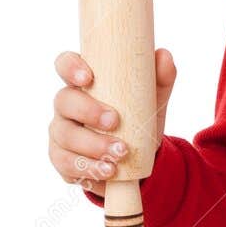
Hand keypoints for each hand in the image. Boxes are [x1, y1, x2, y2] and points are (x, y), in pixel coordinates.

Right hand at [49, 48, 176, 190]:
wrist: (139, 159)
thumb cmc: (138, 118)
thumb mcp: (152, 99)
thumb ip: (159, 78)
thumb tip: (164, 56)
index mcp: (84, 83)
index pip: (65, 64)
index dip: (71, 67)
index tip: (88, 77)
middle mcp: (67, 105)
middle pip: (63, 101)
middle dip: (88, 111)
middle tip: (114, 121)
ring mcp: (61, 132)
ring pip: (65, 136)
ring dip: (93, 145)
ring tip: (120, 154)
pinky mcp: (62, 159)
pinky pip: (66, 163)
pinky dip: (89, 168)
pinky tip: (108, 170)